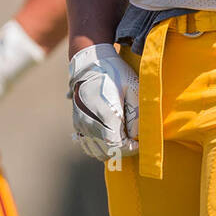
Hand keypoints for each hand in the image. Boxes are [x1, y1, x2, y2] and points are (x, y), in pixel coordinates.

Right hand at [68, 44, 138, 160]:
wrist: (90, 63)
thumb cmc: (115, 73)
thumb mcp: (132, 87)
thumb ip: (136, 114)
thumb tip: (136, 136)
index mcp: (107, 115)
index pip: (118, 146)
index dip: (130, 149)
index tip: (138, 144)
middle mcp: (91, 124)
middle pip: (108, 152)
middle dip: (122, 150)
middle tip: (132, 140)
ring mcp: (82, 125)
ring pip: (97, 151)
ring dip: (110, 150)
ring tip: (121, 137)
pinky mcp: (77, 124)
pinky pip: (87, 145)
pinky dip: (99, 146)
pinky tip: (108, 137)